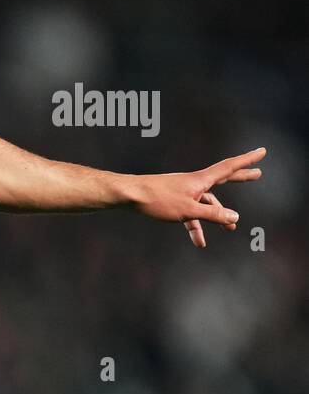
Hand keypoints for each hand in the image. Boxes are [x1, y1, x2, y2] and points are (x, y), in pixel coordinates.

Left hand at [128, 147, 265, 247]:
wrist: (129, 197)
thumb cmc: (158, 199)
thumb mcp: (189, 211)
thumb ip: (212, 215)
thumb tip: (235, 217)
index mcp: (201, 180)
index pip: (230, 167)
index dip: (248, 160)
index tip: (263, 152)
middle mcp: (195, 182)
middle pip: (223, 179)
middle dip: (241, 178)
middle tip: (258, 174)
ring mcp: (184, 191)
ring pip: (206, 203)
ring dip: (217, 217)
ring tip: (229, 230)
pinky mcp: (174, 200)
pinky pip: (191, 213)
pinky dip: (196, 226)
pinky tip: (199, 242)